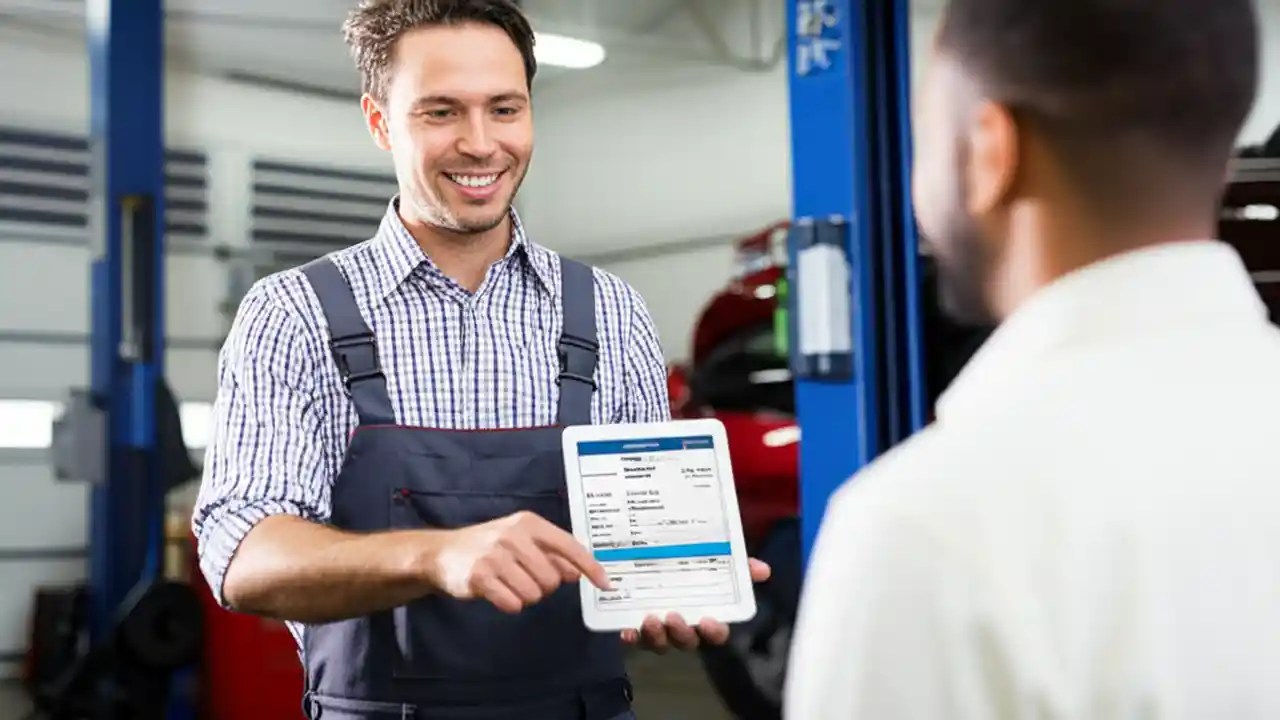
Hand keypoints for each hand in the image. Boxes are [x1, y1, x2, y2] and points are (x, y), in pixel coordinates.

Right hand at [428, 511, 610, 612]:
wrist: (442, 553)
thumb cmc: (488, 546)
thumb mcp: (521, 540)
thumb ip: (550, 554)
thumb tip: (576, 573)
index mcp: (529, 523)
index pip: (569, 546)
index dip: (590, 567)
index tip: (606, 584)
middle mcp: (514, 535)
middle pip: (552, 579)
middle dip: (543, 587)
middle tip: (524, 578)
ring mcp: (496, 555)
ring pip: (534, 594)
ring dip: (525, 596)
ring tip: (508, 583)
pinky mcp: (480, 576)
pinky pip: (513, 603)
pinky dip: (509, 604)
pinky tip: (497, 592)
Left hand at [620, 558, 770, 651]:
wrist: (647, 555)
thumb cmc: (689, 564)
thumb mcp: (715, 559)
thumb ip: (740, 565)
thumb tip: (764, 569)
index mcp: (704, 613)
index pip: (715, 632)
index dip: (714, 631)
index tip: (709, 621)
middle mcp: (682, 624)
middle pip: (686, 641)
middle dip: (681, 633)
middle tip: (674, 616)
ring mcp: (658, 627)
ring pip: (659, 643)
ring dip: (656, 635)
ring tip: (650, 618)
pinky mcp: (635, 624)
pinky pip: (634, 638)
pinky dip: (631, 636)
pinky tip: (627, 628)